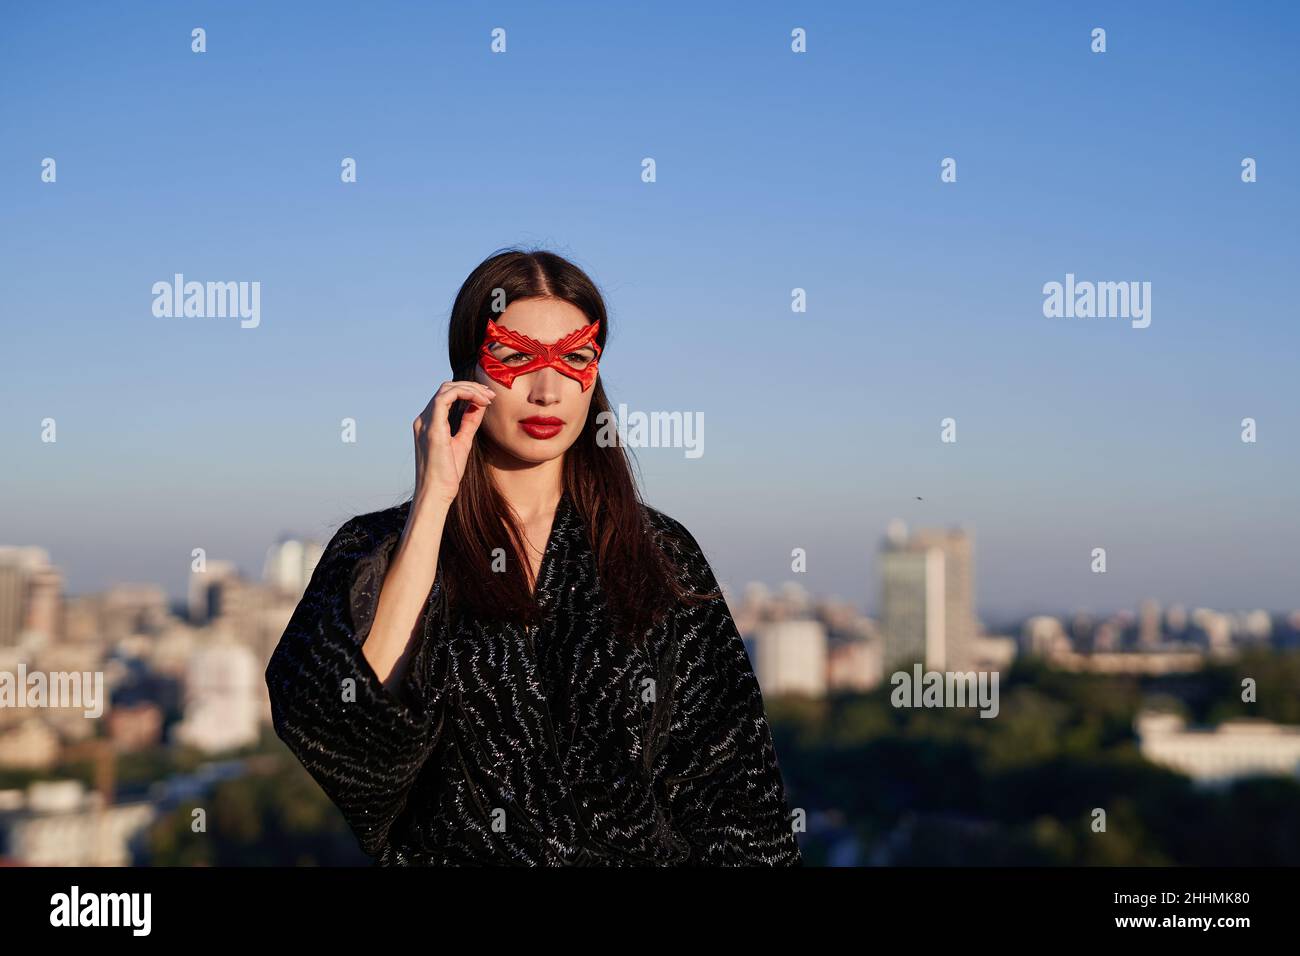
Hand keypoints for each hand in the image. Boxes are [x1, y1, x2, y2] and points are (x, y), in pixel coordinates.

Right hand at [412, 380, 494, 507]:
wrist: (436, 494)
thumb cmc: (447, 474)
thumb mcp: (463, 442)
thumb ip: (468, 422)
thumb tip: (479, 405)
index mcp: (429, 423)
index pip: (446, 395)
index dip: (468, 391)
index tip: (488, 398)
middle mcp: (423, 420)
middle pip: (446, 388)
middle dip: (471, 387)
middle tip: (491, 395)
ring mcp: (425, 423)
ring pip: (446, 389)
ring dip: (470, 389)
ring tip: (488, 398)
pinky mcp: (432, 428)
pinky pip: (445, 398)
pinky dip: (465, 394)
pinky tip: (480, 402)